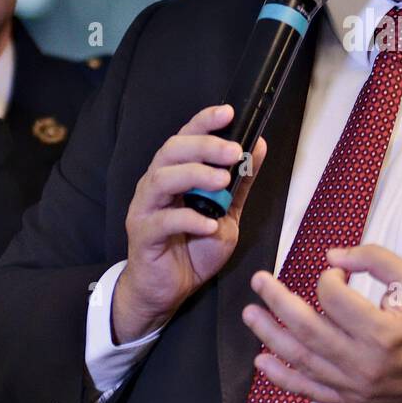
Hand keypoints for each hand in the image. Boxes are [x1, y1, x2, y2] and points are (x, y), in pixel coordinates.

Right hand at [114, 104, 265, 342]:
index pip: (185, 137)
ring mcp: (145, 209)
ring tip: (222, 181)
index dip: (204, 122)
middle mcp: (155, 185)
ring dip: (194, 175)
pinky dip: (188, 219)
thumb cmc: (195, 248)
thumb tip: (259, 146)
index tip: (228, 112)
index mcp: (174, 173)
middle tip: (233, 151)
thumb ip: (240, 183)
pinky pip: (163, 221)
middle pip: (172, 151)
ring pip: (162, 179)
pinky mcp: (142, 235)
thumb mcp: (227, 213)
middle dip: (204, 146)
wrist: (170, 290)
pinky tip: (209, 224)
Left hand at [241, 243, 401, 402]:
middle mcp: (363, 362)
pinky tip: (262, 361)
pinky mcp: (350, 401)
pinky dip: (282, 377)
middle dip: (277, 301)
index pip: (334, 298)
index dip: (330, 277)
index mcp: (382, 331)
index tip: (338, 272)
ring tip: (250, 314)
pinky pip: (308, 391)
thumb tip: (332, 256)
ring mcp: (353, 386)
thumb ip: (376, 260)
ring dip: (270, 335)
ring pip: (301, 360)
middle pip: (307, 328)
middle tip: (259, 281)